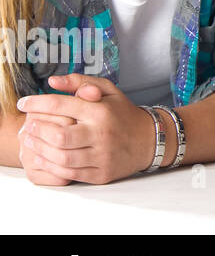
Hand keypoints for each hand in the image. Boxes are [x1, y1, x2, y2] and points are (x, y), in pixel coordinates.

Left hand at [16, 74, 155, 183]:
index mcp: (101, 110)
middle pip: (59, 135)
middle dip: (37, 131)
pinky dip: (51, 167)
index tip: (24, 103)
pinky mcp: (101, 173)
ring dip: (40, 151)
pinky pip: (70, 174)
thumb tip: (52, 82)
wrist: (150, 140)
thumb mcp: (108, 90)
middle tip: (26, 126)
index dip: (37, 103)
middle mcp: (102, 133)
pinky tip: (43, 158)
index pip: (62, 105)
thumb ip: (80, 82)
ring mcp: (102, 155)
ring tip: (30, 143)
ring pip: (62, 157)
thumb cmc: (123, 113)